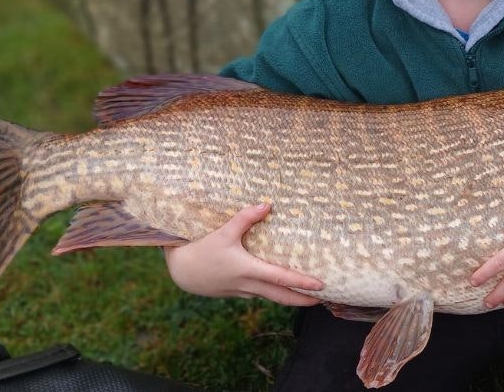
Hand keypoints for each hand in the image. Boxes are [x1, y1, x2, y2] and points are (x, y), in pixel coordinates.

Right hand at [163, 204, 323, 305]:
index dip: (303, 283)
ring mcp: (242, 291)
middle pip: (281, 297)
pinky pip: (259, 294)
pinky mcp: (235, 292)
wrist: (181, 271)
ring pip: (271, 297)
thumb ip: (245, 218)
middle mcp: (248, 284)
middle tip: (323, 299)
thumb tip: (267, 204)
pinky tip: (278, 288)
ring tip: (307, 296)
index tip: (321, 286)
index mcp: (249, 270)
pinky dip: (272, 293)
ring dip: (289, 298)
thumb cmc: (200, 249)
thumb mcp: (223, 232)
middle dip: (303, 299)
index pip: (282, 279)